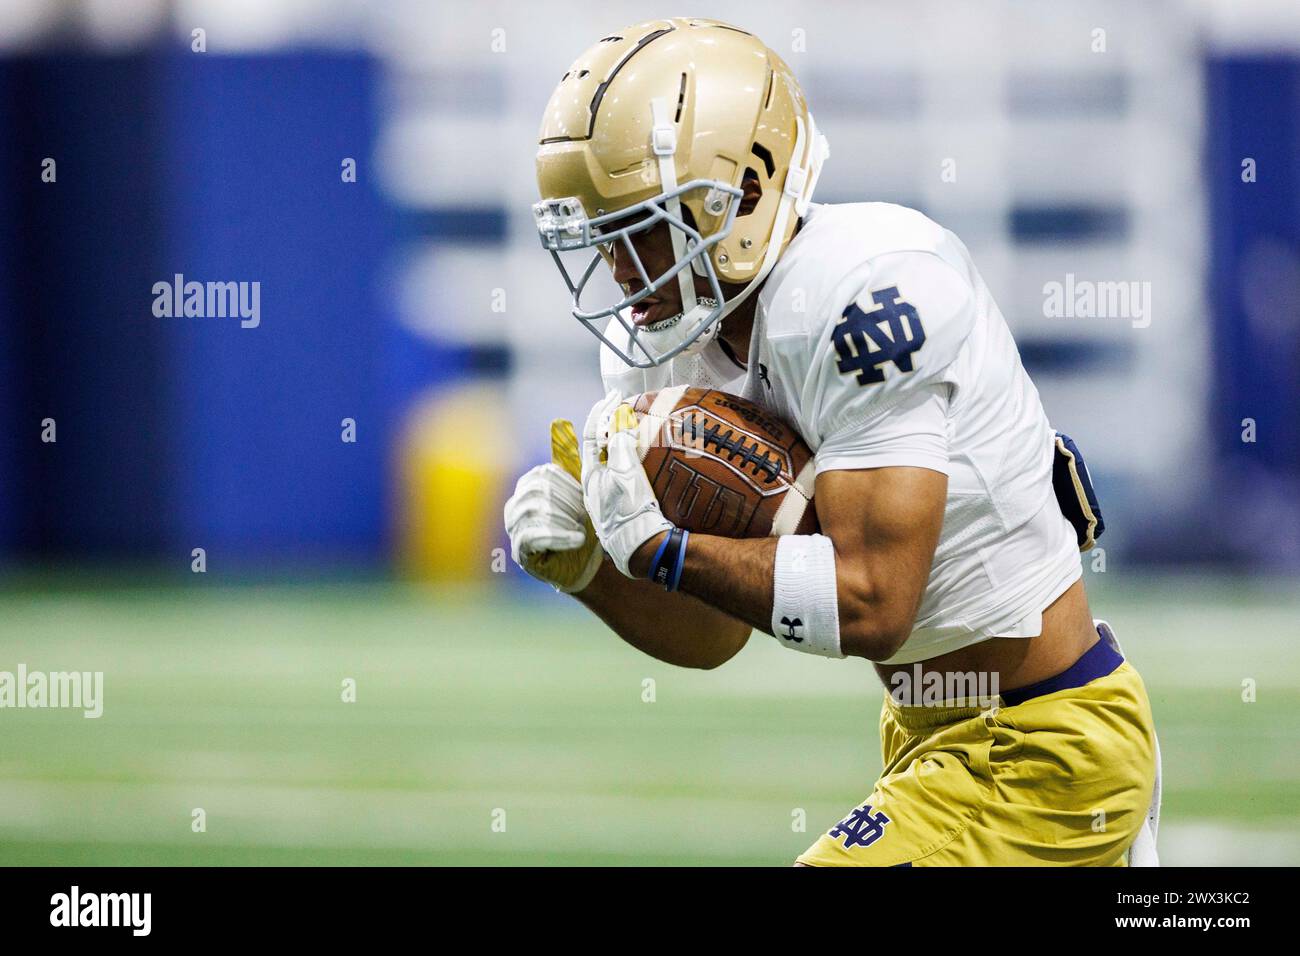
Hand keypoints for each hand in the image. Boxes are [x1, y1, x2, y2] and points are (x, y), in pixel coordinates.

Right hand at [503, 418, 604, 592]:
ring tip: (582, 529)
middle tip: (586, 517)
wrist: (586, 561)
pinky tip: (577, 539)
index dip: (569, 486)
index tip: (587, 500)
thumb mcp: (582, 492)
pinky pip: (532, 536)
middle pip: (538, 492)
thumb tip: (562, 424)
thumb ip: (572, 463)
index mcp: (530, 484)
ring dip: (564, 519)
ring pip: (534, 512)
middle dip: (567, 504)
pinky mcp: (518, 550)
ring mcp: (514, 527)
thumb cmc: (583, 524)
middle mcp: (516, 502)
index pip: (545, 474)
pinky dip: (558, 536)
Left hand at [580, 388, 674, 577]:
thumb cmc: (631, 509)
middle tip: (625, 410)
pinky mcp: (623, 508)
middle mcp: (595, 486)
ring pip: (612, 462)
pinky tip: (647, 460)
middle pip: (600, 448)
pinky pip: (624, 475)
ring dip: (622, 444)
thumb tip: (619, 420)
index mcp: (590, 476)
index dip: (601, 413)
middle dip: (611, 427)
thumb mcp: (625, 471)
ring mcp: (608, 498)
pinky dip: (632, 461)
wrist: (642, 548)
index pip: (590, 435)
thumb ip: (621, 444)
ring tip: (637, 429)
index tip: (614, 396)